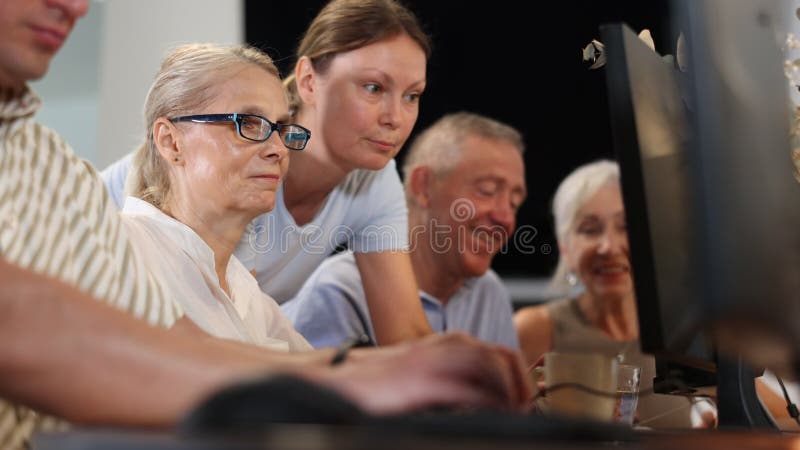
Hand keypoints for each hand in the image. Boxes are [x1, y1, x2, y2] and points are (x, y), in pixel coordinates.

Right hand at [321, 332, 532, 414]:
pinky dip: (486, 403)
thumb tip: (479, 399)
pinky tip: (492, 416)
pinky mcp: (420, 382)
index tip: (524, 397)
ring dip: (509, 390)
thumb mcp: (421, 373)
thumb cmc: (379, 379)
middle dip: (521, 380)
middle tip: (527, 406)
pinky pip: (465, 390)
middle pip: (498, 354)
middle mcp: (442, 346)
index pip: (494, 351)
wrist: (340, 378)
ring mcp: (431, 362)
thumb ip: (450, 378)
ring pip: (487, 366)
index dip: (517, 374)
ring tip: (516, 412)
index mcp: (443, 344)